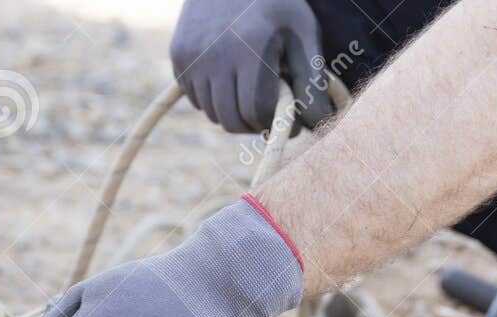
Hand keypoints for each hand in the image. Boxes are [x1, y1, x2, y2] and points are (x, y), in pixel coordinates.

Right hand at [169, 0, 329, 133]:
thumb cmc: (276, 3)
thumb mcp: (303, 32)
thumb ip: (310, 79)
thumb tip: (318, 124)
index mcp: (249, 48)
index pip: (257, 111)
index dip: (279, 123)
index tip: (293, 121)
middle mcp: (214, 55)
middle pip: (233, 120)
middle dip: (256, 123)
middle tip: (272, 110)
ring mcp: (191, 56)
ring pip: (213, 114)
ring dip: (235, 112)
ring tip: (252, 90)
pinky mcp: (178, 57)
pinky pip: (196, 99)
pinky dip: (214, 99)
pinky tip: (230, 78)